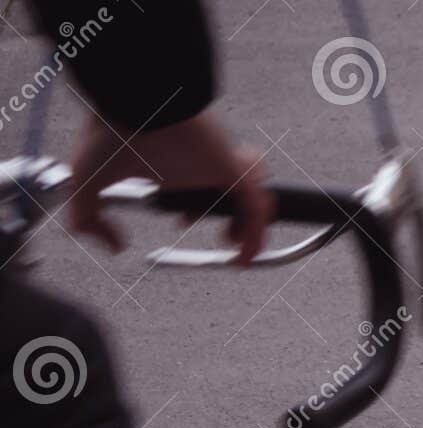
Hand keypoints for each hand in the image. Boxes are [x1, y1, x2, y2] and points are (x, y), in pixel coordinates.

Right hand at [65, 110, 273, 264]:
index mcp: (171, 161)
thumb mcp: (86, 182)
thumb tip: (116, 245)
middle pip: (228, 192)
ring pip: (251, 196)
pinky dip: (258, 235)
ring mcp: (220, 165)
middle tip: (213, 232)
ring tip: (233, 239)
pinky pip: (259, 207)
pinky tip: (246, 256)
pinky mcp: (236, 170)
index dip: (192, 209)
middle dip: (223, 216)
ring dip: (249, 223)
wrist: (132, 99)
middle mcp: (199, 163)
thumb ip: (88, 218)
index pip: (194, 185)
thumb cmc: (109, 128)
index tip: (181, 222)